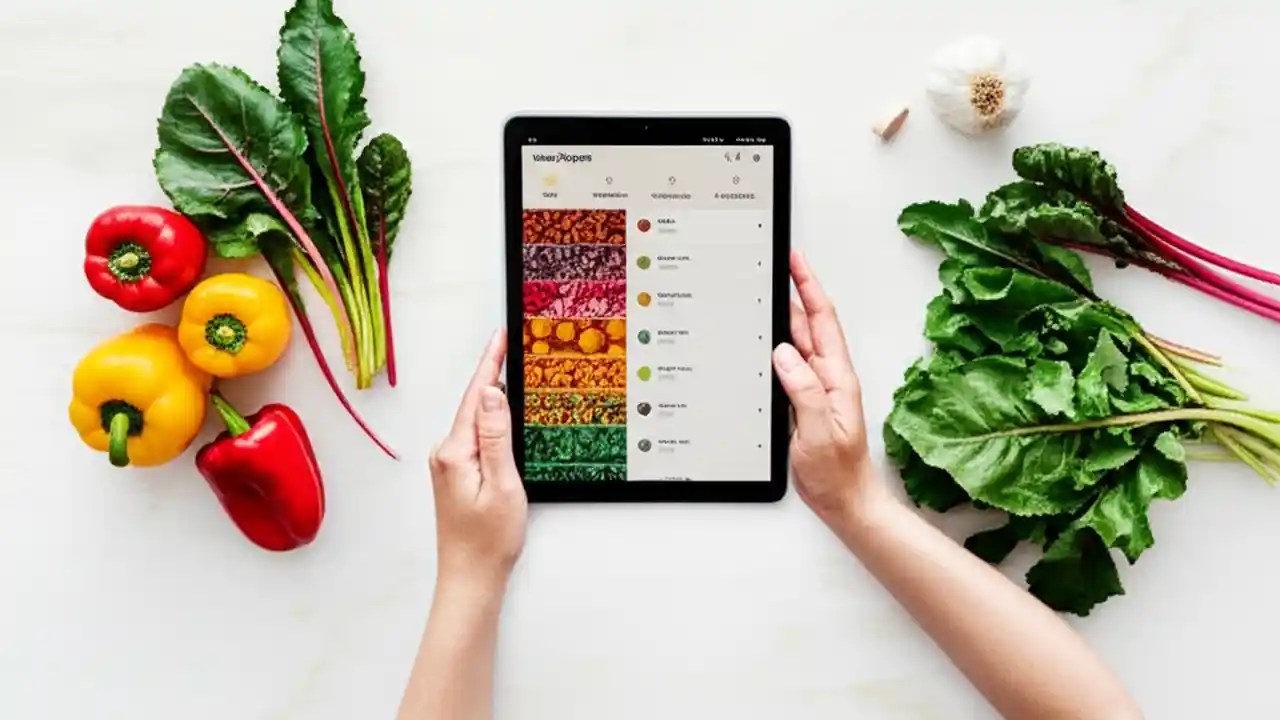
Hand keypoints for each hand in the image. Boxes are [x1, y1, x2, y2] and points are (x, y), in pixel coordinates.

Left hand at [429, 331, 527, 590]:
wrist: (470, 578)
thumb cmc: (488, 541)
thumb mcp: (503, 484)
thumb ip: (496, 436)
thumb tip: (492, 395)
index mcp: (455, 452)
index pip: (476, 396)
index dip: (490, 363)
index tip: (500, 337)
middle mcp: (446, 454)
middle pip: (473, 402)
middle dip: (492, 372)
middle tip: (510, 344)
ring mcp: (448, 464)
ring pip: (474, 419)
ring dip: (491, 396)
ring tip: (510, 370)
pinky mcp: (455, 474)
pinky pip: (474, 435)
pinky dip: (489, 419)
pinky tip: (502, 415)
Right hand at [773, 252, 887, 525]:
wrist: (844, 501)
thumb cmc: (838, 473)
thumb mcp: (820, 431)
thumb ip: (804, 391)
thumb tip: (785, 354)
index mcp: (838, 377)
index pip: (822, 320)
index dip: (809, 287)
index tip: (796, 260)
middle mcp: (828, 377)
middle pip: (809, 323)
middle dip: (795, 289)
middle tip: (778, 263)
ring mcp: (816, 388)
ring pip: (797, 342)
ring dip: (784, 315)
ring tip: (768, 289)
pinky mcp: (803, 401)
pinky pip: (788, 365)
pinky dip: (776, 344)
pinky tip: (766, 340)